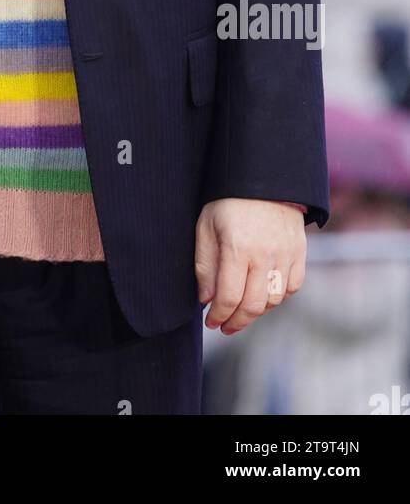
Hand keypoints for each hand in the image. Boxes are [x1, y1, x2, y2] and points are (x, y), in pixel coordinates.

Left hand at [195, 198, 306, 334]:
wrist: (263, 176)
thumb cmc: (228, 201)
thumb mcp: (206, 226)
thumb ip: (205, 264)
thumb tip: (206, 299)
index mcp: (237, 248)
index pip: (229, 298)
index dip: (218, 316)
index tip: (211, 322)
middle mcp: (264, 255)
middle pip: (253, 306)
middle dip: (236, 322)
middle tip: (225, 326)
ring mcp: (285, 255)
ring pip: (274, 300)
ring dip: (257, 312)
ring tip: (242, 311)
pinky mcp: (299, 252)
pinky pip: (292, 287)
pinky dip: (278, 297)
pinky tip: (264, 295)